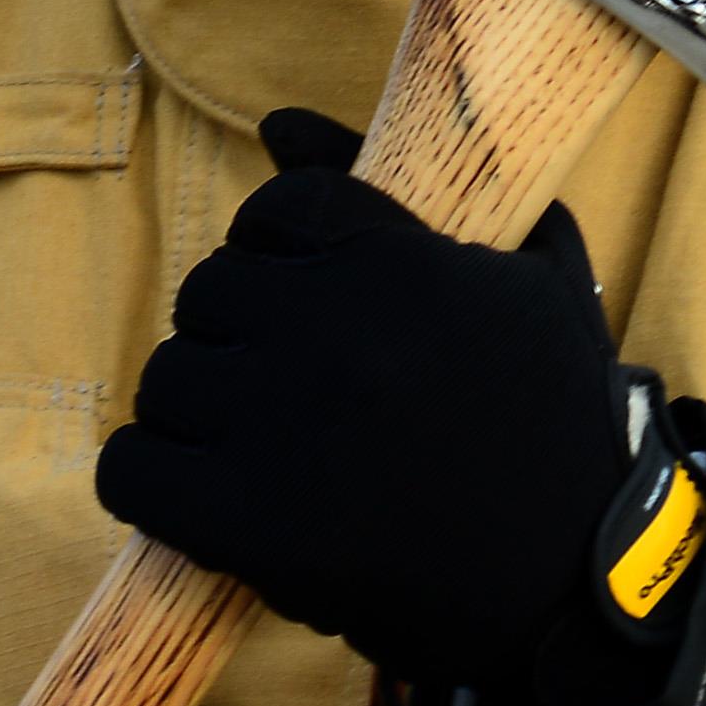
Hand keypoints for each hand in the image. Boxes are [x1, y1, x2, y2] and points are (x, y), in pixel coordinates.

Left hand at [100, 109, 652, 705]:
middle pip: (209, 289)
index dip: (286, 253)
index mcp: (404, 262)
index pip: (276, 208)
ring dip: (200, 407)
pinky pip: (132, 470)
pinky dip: (151, 480)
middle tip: (292, 385)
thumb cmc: (557, 420)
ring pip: (166, 377)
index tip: (317, 303)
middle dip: (241, 330)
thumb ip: (406, 186)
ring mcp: (287, 429)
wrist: (573, 581)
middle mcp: (336, 332)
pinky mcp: (252, 525)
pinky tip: (206, 495)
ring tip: (258, 444)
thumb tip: (277, 124)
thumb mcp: (527, 278)